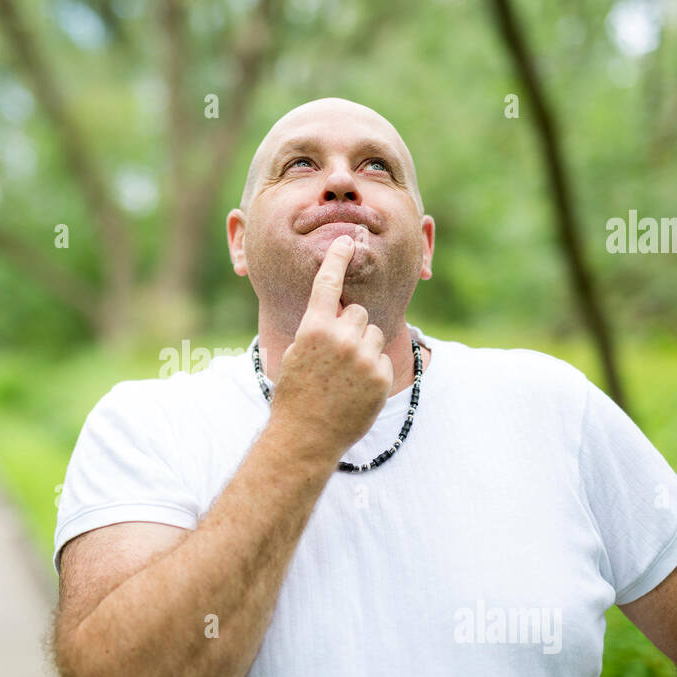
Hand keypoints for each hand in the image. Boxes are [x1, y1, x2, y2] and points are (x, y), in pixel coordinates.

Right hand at [269, 233, 393, 463]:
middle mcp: (340, 338)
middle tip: (336, 354)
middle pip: (358, 312)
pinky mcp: (380, 377)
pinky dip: (372, 372)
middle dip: (350, 327)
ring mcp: (363, 358)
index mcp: (314, 328)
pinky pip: (381, 359)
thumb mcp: (296, 355)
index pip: (328, 282)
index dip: (338, 258)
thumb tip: (338, 310)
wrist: (306, 436)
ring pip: (373, 334)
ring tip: (345, 375)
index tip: (348, 240)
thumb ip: (317, 329)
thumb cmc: (295, 394)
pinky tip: (355, 390)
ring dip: (363, 348)